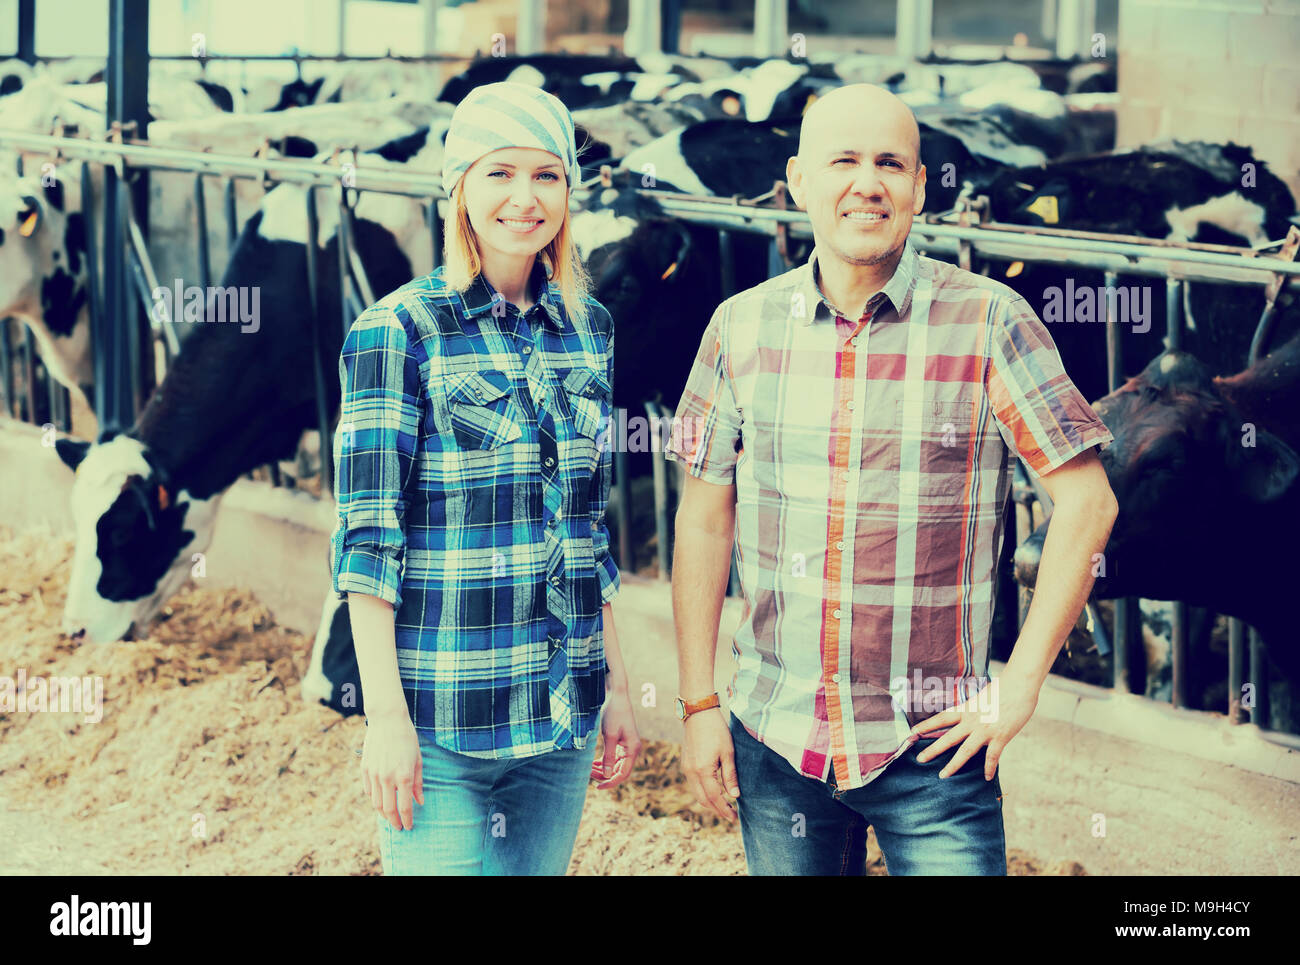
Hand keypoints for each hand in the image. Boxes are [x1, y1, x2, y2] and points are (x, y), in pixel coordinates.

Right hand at [361, 712, 423, 829]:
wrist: (387, 720)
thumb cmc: (407, 738)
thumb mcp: (418, 759)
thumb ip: (418, 783)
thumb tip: (420, 802)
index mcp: (404, 776)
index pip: (405, 807)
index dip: (407, 820)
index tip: (409, 827)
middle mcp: (388, 778)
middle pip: (388, 810)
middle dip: (394, 822)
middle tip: (399, 827)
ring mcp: (374, 774)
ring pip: (376, 803)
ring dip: (383, 813)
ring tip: (390, 816)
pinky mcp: (365, 769)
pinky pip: (369, 791)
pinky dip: (375, 799)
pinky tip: (381, 800)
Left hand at [592, 689, 640, 788]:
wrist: (617, 696)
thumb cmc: (614, 713)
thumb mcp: (610, 736)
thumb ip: (608, 756)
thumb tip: (607, 775)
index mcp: (633, 749)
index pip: (623, 774)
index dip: (610, 782)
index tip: (597, 787)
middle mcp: (632, 750)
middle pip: (618, 771)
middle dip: (603, 775)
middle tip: (587, 773)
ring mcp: (626, 747)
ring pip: (614, 765)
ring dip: (602, 769)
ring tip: (588, 768)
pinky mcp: (620, 743)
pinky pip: (612, 758)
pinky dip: (603, 762)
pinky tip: (592, 763)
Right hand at [681, 707, 739, 821]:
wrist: (698, 713)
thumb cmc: (716, 730)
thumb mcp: (728, 753)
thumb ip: (730, 776)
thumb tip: (734, 796)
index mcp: (703, 770)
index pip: (714, 798)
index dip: (724, 810)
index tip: (734, 818)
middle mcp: (691, 772)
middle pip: (703, 800)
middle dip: (717, 810)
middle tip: (731, 816)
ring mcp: (686, 768)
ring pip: (697, 794)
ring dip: (710, 803)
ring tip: (724, 807)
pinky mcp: (686, 764)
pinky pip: (694, 785)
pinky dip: (703, 793)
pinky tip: (714, 792)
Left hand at [910, 672, 1039, 780]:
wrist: (1019, 687)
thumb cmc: (1002, 690)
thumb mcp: (981, 698)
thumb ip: (973, 710)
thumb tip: (968, 718)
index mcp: (966, 709)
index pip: (941, 718)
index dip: (927, 725)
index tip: (913, 732)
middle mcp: (972, 721)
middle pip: (948, 738)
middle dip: (933, 750)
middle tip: (919, 759)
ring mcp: (985, 730)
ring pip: (965, 751)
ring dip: (953, 765)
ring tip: (943, 775)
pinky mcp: (1000, 737)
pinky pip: (992, 757)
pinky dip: (989, 768)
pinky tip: (986, 777)